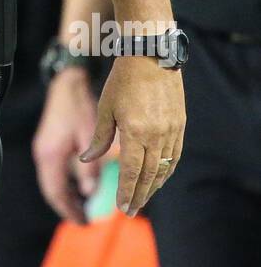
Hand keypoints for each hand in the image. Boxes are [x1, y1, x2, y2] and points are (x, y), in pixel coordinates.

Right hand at [33, 67, 102, 223]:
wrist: (67, 83)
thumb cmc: (79, 107)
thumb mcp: (88, 136)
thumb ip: (90, 166)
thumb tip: (90, 192)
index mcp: (51, 155)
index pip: (56, 193)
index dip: (69, 210)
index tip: (83, 224)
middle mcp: (44, 155)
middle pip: (52, 190)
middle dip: (66, 207)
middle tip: (83, 221)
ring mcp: (44, 150)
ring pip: (52, 182)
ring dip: (65, 197)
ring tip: (82, 209)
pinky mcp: (48, 145)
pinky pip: (54, 172)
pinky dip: (64, 184)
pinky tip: (78, 187)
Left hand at [80, 54, 185, 215]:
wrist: (150, 55)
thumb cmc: (122, 79)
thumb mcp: (105, 107)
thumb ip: (99, 137)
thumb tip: (86, 159)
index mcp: (135, 132)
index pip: (130, 172)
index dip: (126, 192)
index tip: (122, 207)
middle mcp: (156, 135)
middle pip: (148, 175)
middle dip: (139, 195)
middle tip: (132, 210)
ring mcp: (171, 130)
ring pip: (164, 168)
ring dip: (153, 186)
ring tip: (143, 198)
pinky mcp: (180, 124)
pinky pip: (175, 155)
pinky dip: (167, 170)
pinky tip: (159, 178)